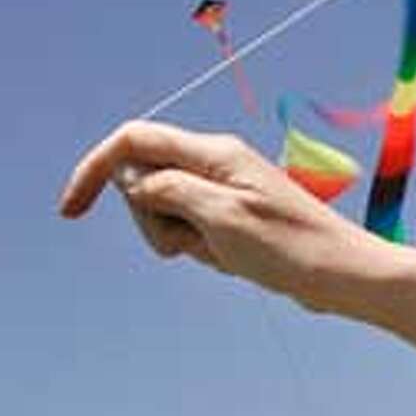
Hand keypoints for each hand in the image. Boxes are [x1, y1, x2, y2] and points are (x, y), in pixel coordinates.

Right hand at [59, 120, 393, 313]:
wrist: (344, 275)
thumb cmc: (291, 248)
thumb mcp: (219, 219)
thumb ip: (168, 190)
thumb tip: (133, 178)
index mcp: (214, 152)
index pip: (134, 140)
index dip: (95, 169)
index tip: (71, 212)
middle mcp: (218, 163)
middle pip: (144, 179)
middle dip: (148, 219)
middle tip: (194, 244)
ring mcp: (226, 190)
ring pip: (165, 209)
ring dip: (177, 239)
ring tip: (224, 254)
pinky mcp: (234, 216)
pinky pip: (192, 230)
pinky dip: (200, 249)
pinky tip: (234, 262)